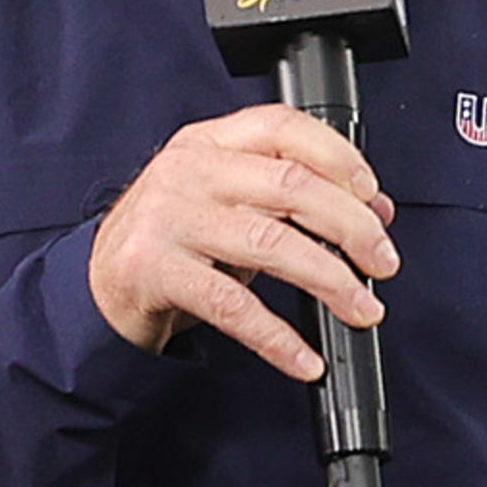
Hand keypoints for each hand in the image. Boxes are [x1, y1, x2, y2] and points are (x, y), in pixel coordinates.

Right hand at [87, 104, 394, 383]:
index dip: (340, 159)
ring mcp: (169, 219)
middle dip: (354, 228)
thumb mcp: (233, 201)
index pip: (285, 127)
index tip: (374, 199)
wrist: (102, 281)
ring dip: (332, 281)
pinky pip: (232, 306)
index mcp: (212, 143)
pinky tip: (305, 358)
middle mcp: (189, 172)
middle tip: (383, 263)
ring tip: (363, 309)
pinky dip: (278, 338)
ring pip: (271, 243)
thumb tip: (376, 210)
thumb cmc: (180, 237)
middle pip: (293, 186)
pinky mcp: (155, 270)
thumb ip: (296, 196)